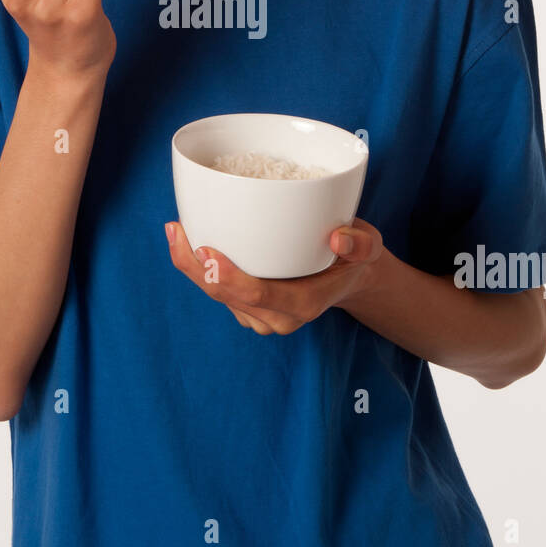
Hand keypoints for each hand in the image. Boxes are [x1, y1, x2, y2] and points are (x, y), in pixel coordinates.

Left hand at [163, 217, 383, 334]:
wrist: (348, 277)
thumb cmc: (354, 257)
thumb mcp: (369, 246)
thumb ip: (360, 244)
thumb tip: (337, 240)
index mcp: (303, 304)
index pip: (259, 294)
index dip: (228, 277)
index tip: (206, 250)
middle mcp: (277, 317)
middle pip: (225, 296)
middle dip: (195, 267)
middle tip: (175, 229)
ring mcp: (260, 316)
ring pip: (215, 295)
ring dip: (191, 266)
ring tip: (176, 229)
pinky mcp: (247, 307)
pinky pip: (217, 290)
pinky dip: (200, 267)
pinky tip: (188, 239)